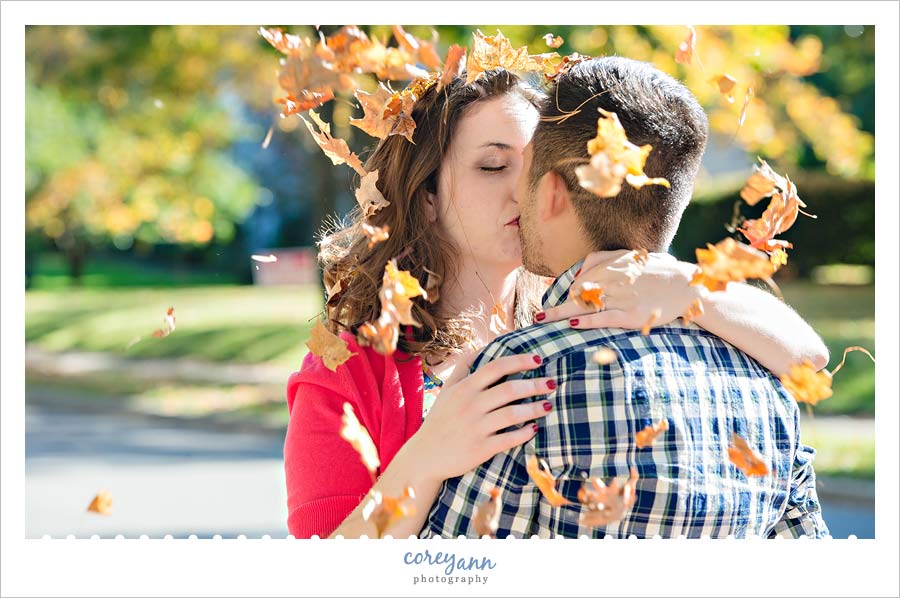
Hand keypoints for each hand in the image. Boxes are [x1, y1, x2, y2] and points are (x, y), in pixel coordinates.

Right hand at [408, 353, 554, 483]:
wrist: (425, 456)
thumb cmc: (440, 420)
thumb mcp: (447, 391)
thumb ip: (463, 368)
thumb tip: (480, 347)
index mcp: (464, 388)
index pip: (496, 367)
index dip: (519, 361)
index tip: (538, 359)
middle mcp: (470, 406)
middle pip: (509, 389)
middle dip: (534, 385)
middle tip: (552, 383)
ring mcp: (476, 428)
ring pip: (512, 414)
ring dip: (534, 408)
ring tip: (548, 405)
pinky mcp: (481, 449)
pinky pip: (509, 439)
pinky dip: (524, 433)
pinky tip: (535, 428)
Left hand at [539, 249, 707, 329]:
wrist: (687, 284)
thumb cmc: (657, 270)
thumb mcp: (628, 257)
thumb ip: (601, 260)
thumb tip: (577, 272)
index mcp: (610, 267)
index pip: (577, 280)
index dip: (562, 293)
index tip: (548, 303)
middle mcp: (612, 280)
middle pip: (575, 293)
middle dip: (555, 306)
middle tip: (538, 317)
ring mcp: (621, 298)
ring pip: (584, 306)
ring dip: (560, 314)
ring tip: (541, 321)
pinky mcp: (630, 315)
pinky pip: (604, 318)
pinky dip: (586, 320)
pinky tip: (572, 323)